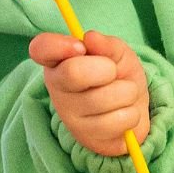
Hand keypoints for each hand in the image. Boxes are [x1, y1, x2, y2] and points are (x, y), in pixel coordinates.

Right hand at [29, 29, 150, 157]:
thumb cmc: (118, 77)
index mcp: (58, 60)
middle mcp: (57, 86)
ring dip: (126, 93)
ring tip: (123, 94)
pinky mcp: (84, 135)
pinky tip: (124, 113)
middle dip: (106, 69)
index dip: (58, 45)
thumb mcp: (117, 54)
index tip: (81, 47)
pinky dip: (130, 114)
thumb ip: (106, 44)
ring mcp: (68, 113)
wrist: (132, 110)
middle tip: (112, 72)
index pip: (40, 48)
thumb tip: (91, 38)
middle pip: (73, 72)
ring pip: (103, 98)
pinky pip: (116, 120)